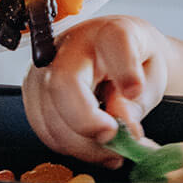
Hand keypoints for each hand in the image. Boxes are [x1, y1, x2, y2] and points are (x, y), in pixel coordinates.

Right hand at [22, 16, 169, 162]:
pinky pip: (43, 128)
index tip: (135, 91)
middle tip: (114, 139)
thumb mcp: (150, 79)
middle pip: (64, 82)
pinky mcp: (32, 91)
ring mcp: (45, 67)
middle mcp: (71, 45)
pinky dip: (69, 146)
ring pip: (50, 114)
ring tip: (110, 149)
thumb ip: (137, 104)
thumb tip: (124, 129)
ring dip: (82, 145)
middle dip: (88, 123)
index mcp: (110, 33)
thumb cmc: (135, 62)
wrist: (117, 57)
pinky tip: (91, 145)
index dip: (125, 69)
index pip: (114, 41)